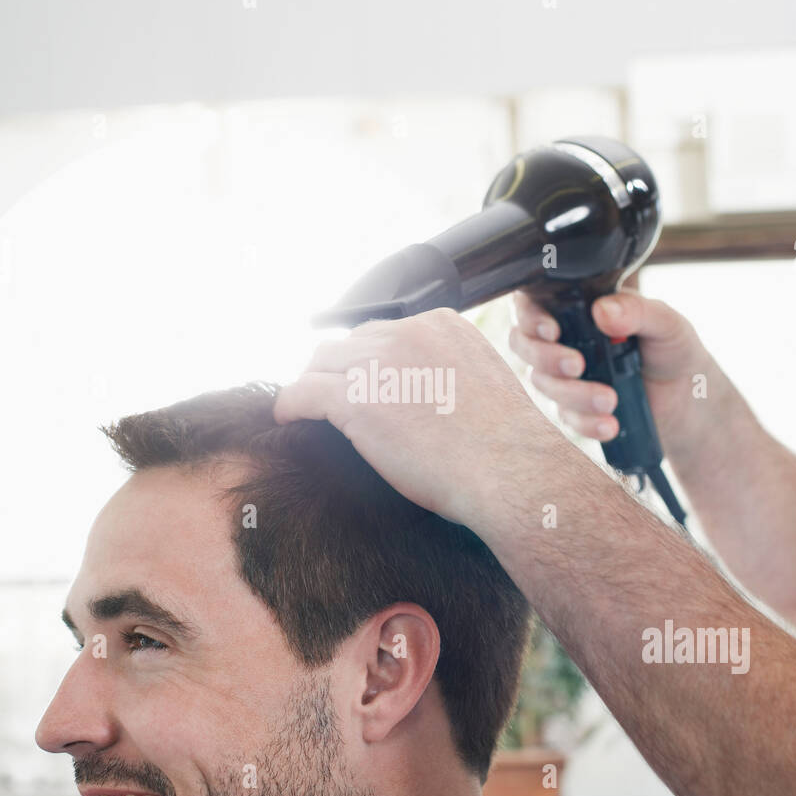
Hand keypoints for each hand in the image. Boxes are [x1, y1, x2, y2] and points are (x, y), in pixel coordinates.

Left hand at [274, 308, 557, 533]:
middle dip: (340, 368)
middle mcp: (407, 332)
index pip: (388, 331)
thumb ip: (450, 373)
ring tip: (305, 405)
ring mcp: (377, 363)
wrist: (508, 471)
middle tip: (330, 396)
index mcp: (442, 324)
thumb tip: (429, 395)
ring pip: (322, 362)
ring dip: (313, 383)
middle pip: (351, 343)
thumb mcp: (483, 385)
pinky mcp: (353, 398)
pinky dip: (290, 404)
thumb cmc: (505, 446)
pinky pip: (303, 392)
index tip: (366, 381)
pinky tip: (286, 418)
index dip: (372, 359)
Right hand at [508, 289, 706, 452]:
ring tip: (609, 400)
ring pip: (543, 383)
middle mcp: (563, 338)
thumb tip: (603, 311)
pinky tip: (610, 424)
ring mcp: (564, 376)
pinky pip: (565, 417)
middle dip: (545, 357)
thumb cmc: (674, 350)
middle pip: (523, 343)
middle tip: (577, 366)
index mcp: (579, 306)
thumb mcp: (666, 324)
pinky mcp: (573, 409)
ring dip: (573, 394)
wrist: (690, 401)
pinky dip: (585, 423)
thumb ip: (636, 311)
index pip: (533, 303)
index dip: (531, 316)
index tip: (552, 330)